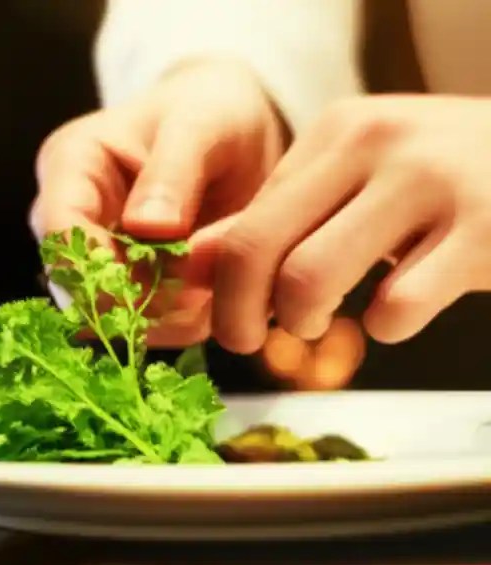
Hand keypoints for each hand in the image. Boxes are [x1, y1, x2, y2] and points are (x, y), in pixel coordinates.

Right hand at [31, 57, 287, 345]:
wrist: (230, 128)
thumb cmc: (210, 112)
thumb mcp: (201, 124)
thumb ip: (173, 172)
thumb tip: (149, 228)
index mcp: (70, 165)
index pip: (57, 232)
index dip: (97, 270)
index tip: (154, 285)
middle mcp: (66, 217)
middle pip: (76, 286)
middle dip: (138, 301)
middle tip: (201, 291)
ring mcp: (91, 256)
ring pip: (108, 317)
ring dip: (165, 317)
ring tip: (217, 285)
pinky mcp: (120, 285)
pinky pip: (142, 326)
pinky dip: (181, 322)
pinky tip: (213, 294)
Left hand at [197, 95, 490, 352]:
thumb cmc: (449, 184)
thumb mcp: (362, 181)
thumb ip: (284, 219)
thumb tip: (194, 267)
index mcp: (337, 131)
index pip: (243, 220)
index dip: (222, 286)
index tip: (231, 321)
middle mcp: (376, 143)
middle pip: (258, 249)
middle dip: (240, 315)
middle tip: (252, 342)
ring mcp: (432, 182)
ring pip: (310, 279)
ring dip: (303, 322)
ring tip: (322, 324)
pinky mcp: (485, 227)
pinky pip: (397, 307)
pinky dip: (387, 328)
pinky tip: (401, 313)